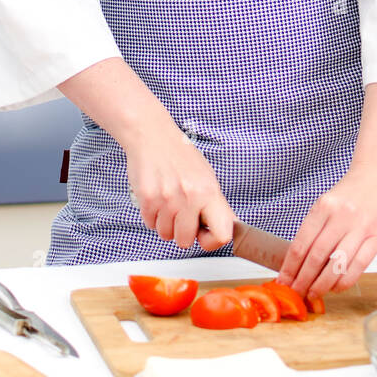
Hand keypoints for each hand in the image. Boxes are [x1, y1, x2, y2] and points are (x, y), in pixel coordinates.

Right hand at [125, 130, 234, 251]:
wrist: (153, 136)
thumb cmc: (180, 155)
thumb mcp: (207, 177)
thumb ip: (216, 204)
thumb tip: (229, 228)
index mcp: (209, 192)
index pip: (222, 235)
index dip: (212, 241)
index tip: (204, 234)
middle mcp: (190, 197)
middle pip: (185, 241)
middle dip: (182, 232)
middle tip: (181, 214)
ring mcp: (167, 199)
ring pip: (165, 234)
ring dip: (165, 223)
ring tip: (167, 201)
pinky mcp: (148, 199)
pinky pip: (150, 223)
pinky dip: (152, 215)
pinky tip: (156, 197)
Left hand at [275, 166, 376, 298]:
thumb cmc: (351, 193)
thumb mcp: (326, 203)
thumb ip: (315, 228)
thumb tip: (297, 261)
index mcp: (323, 207)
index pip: (300, 244)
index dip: (290, 267)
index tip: (283, 281)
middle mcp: (341, 217)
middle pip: (316, 257)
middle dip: (303, 280)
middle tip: (295, 292)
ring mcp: (361, 228)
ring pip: (336, 265)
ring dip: (322, 285)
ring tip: (313, 294)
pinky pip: (358, 266)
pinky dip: (344, 282)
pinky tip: (335, 287)